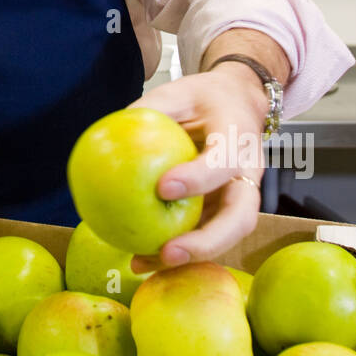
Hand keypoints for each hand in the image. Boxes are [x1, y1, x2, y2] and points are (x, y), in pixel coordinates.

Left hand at [125, 65, 267, 273]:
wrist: (237, 103)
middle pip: (241, 218)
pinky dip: (178, 252)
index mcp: (239, 138)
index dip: (199, 178)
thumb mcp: (178, 91)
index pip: (225, 162)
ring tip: (144, 263)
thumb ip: (149, 110)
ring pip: (225, 236)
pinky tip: (140, 260)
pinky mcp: (225, 210)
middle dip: (208, 242)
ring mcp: (240, 196)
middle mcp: (248, 174)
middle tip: (168, 252)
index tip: (163, 188)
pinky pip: (206, 235)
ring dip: (189, 257)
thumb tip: (108, 130)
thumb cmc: (204, 98)